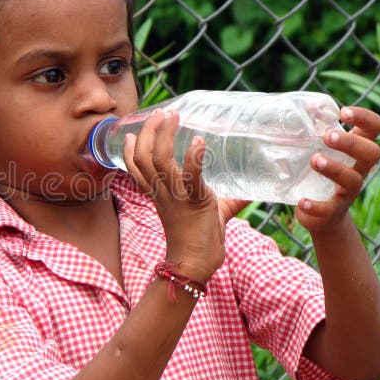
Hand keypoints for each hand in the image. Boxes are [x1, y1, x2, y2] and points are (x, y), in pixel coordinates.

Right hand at [123, 109, 225, 281]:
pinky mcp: (195, 203)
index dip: (130, 149)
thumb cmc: (200, 240)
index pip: (136, 168)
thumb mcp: (212, 212)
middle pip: (144, 157)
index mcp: (159, 194)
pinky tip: (199, 143)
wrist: (195, 265)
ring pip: (159, 161)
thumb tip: (249, 192)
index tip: (131, 133)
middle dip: (149, 132)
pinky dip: (193, 159)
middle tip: (161, 114)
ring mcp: (177, 197)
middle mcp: (163, 193)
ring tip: (173, 117)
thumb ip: (228, 199)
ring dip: (165, 136)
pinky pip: (189, 178)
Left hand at [296, 106, 379, 233]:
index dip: (365, 117)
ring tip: (314, 160)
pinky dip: (315, 206)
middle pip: (372, 153)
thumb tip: (309, 105)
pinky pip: (329, 209)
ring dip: (334, 168)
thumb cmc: (322, 172)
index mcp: (357, 151)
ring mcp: (348, 191)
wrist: (323, 216)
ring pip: (352, 180)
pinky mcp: (333, 210)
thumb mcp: (321, 150)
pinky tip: (302, 201)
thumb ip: (317, 129)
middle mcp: (359, 169)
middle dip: (351, 143)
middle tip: (327, 136)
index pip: (374, 128)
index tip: (343, 112)